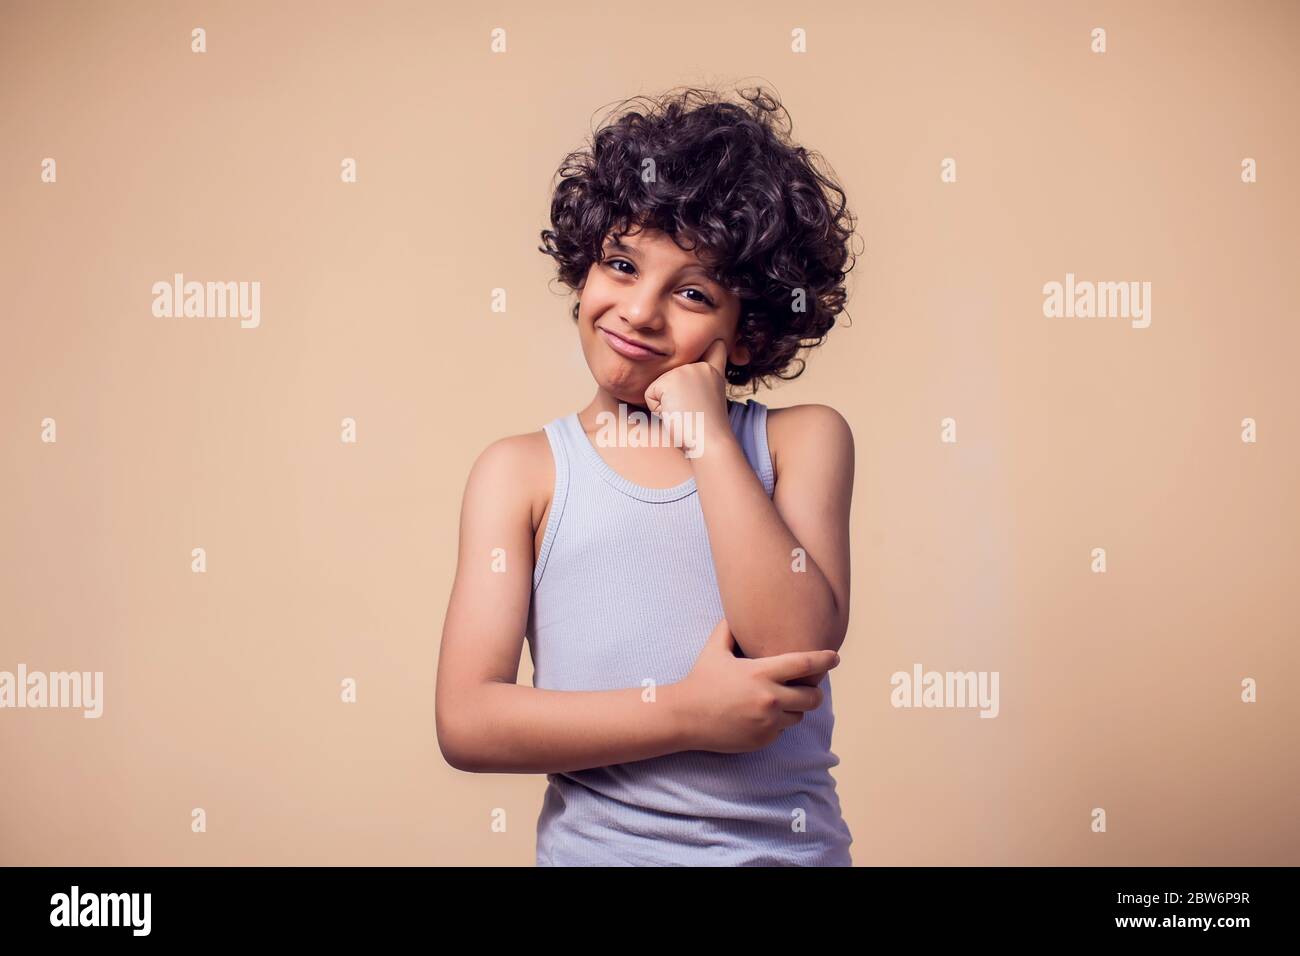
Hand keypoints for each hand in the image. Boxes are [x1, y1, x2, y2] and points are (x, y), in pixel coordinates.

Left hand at [642, 339, 730, 455]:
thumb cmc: (706, 432)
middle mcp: (700, 366)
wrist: (709, 441)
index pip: (714, 349)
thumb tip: (674, 389)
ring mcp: (686, 370)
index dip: (713, 344)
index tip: (717, 338)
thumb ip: (697, 387)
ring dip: (665, 405)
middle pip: (670, 378)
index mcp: (712, 373)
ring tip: (685, 414)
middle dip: (673, 397)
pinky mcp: (670, 380)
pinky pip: (650, 395)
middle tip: (692, 413)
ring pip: (659, 387)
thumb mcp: (707, 402)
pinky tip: (676, 414)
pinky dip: (658, 409)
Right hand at [669, 618, 840, 753]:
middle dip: (813, 691)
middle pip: (813, 697)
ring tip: (778, 700)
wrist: (684, 716)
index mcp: (762, 673)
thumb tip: (739, 608)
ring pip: (799, 716)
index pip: (806, 665)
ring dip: (794, 708)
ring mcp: (768, 723)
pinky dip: (777, 723)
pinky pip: (782, 731)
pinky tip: (760, 715)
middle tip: (807, 686)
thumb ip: (731, 627)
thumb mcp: (714, 648)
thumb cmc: (700, 679)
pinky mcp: (763, 740)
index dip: (825, 659)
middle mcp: (770, 699)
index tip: (835, 657)